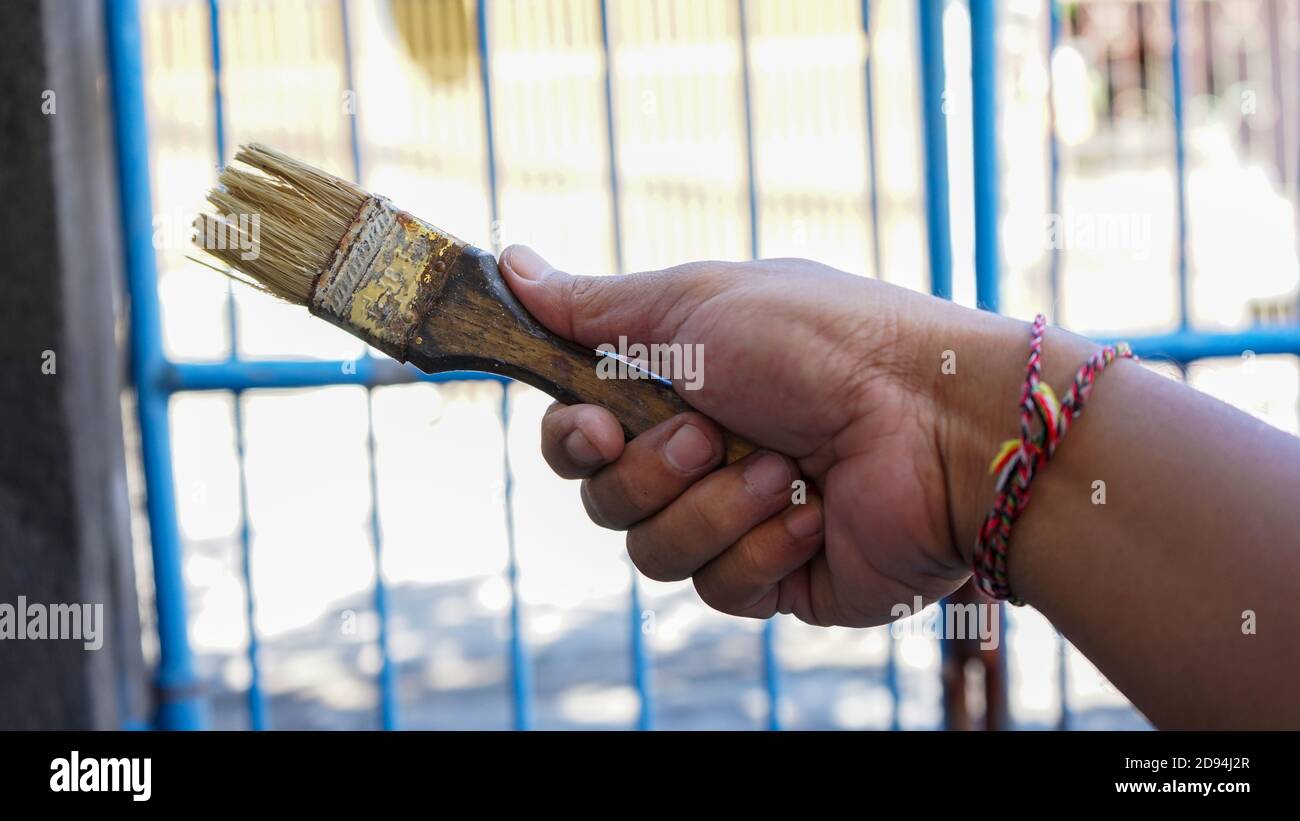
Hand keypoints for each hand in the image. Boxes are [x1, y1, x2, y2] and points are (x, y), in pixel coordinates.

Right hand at [499, 245, 1028, 626]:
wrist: (935, 421)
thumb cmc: (821, 342)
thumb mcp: (695, 303)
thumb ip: (595, 305)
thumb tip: (509, 264)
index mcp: (676, 387)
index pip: (577, 435)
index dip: (569, 441)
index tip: (593, 428)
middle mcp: (700, 455)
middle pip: (603, 500)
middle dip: (651, 473)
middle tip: (710, 434)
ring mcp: (738, 520)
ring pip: (651, 552)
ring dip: (714, 507)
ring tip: (783, 469)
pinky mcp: (777, 577)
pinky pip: (718, 588)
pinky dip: (764, 545)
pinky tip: (816, 513)